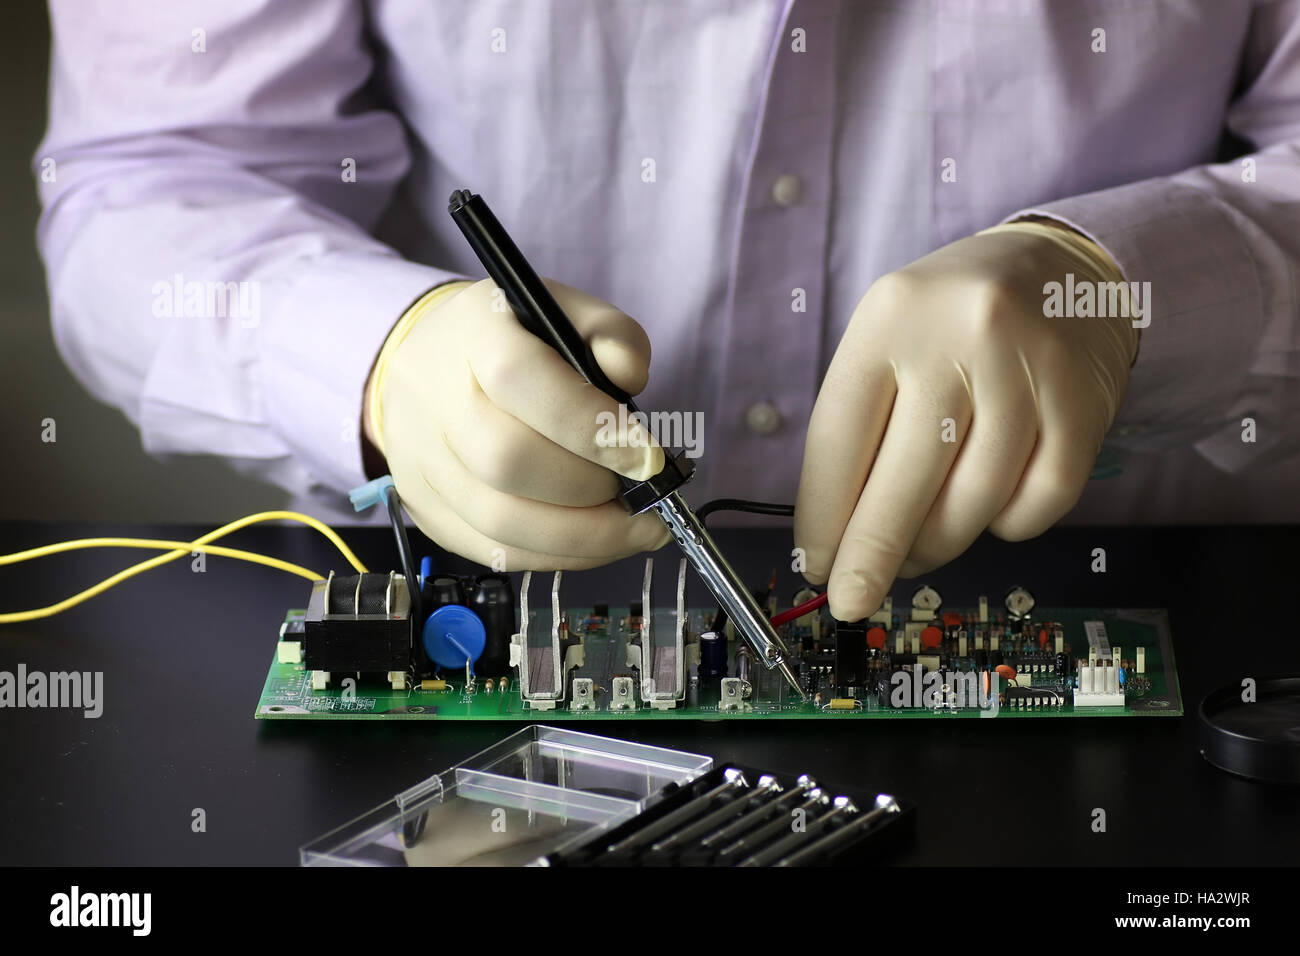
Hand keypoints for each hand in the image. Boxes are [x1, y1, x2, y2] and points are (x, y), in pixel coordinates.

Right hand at [366, 278, 669, 569]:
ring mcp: (425, 463)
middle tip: (639, 492)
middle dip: (591, 489)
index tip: (650, 457)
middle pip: (507, 462)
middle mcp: (436, 401)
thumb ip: (612, 334)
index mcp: (476, 335)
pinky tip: (597, 541)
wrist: (424, 363)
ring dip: (583, 537)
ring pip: (501, 522)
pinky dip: (558, 556)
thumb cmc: (512, 341)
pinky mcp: (428, 511)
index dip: (590, 427)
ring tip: (634, 528)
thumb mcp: (566, 311)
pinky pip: (495, 551)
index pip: (520, 380)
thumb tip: (630, 376)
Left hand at [794, 223, 1138, 620]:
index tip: (815, 565)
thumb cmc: (949, 322)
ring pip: (972, 503)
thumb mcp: (888, 341)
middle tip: (851, 600)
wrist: (1060, 268)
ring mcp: (1029, 370)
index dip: (823, 517)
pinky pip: (1037, 505)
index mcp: (891, 317)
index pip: (840, 439)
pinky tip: (989, 507)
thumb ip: (860, 429)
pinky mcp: (1084, 405)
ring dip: (937, 545)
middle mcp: (960, 336)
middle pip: (904, 480)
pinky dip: (1006, 525)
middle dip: (872, 556)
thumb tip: (836, 542)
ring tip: (919, 547)